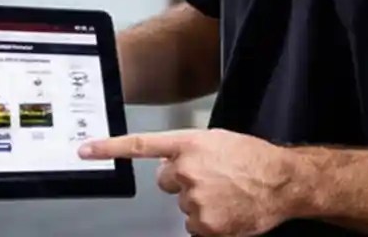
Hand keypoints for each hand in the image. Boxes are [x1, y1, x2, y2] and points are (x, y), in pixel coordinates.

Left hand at [79, 129, 306, 235]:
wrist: (283, 182)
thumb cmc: (253, 159)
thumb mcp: (217, 141)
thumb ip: (188, 150)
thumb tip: (170, 164)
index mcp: (189, 144)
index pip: (140, 145)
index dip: (108, 148)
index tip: (84, 150)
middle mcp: (187, 170)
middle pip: (165, 181)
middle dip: (182, 181)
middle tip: (211, 178)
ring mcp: (194, 199)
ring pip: (183, 205)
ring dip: (200, 201)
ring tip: (227, 192)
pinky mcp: (205, 224)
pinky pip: (194, 226)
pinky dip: (209, 222)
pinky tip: (228, 209)